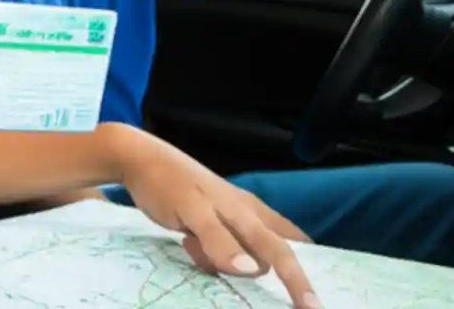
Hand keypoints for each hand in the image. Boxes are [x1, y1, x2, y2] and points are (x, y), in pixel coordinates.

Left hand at [120, 136, 320, 308]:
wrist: (139, 158)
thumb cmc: (165, 183)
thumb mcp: (189, 211)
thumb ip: (219, 240)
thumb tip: (252, 270)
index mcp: (246, 212)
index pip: (281, 252)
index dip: (300, 281)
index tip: (314, 308)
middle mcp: (247, 213)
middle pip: (270, 254)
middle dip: (257, 270)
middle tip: (211, 256)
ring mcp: (232, 216)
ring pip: (246, 253)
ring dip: (220, 262)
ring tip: (188, 242)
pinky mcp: (215, 220)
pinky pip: (227, 249)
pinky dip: (213, 257)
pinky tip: (188, 242)